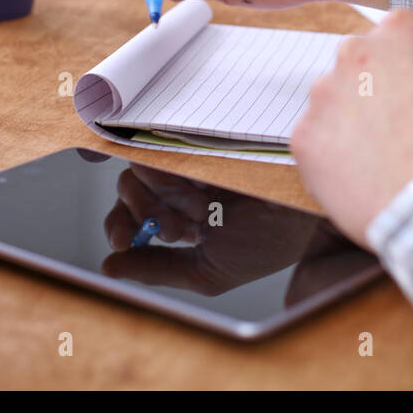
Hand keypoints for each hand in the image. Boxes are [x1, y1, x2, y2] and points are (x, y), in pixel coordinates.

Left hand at [101, 164, 319, 294]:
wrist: (303, 208)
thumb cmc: (266, 244)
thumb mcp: (207, 272)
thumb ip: (157, 270)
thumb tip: (109, 269)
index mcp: (187, 222)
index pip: (135, 218)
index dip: (121, 226)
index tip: (123, 241)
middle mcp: (184, 190)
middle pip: (130, 191)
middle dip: (139, 214)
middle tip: (172, 229)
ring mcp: (191, 162)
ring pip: (141, 169)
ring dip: (156, 196)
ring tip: (195, 212)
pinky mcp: (198, 140)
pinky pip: (160, 148)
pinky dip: (162, 170)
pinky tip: (189, 186)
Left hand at [290, 9, 412, 244]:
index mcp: (403, 33)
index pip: (404, 36)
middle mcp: (354, 54)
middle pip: (365, 68)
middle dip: (383, 94)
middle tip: (411, 132)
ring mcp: (324, 96)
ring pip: (338, 107)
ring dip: (359, 127)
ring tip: (392, 162)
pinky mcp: (304, 140)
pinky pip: (320, 146)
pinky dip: (339, 162)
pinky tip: (369, 179)